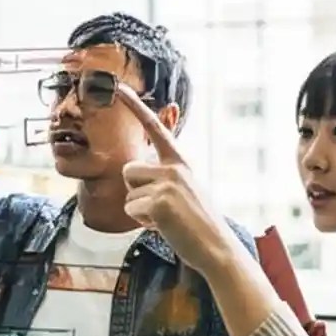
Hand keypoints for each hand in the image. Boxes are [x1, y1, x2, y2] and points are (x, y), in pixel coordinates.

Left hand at [119, 85, 221, 269]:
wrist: (217, 248)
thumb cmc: (198, 223)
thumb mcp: (186, 189)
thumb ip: (164, 176)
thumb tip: (137, 171)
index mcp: (180, 162)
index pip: (155, 128)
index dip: (136, 106)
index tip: (119, 87)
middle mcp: (174, 168)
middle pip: (128, 170)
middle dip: (136, 191)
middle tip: (161, 207)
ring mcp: (167, 184)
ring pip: (128, 192)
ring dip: (139, 208)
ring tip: (164, 217)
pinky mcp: (159, 202)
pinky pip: (131, 209)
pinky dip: (142, 222)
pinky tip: (164, 226)